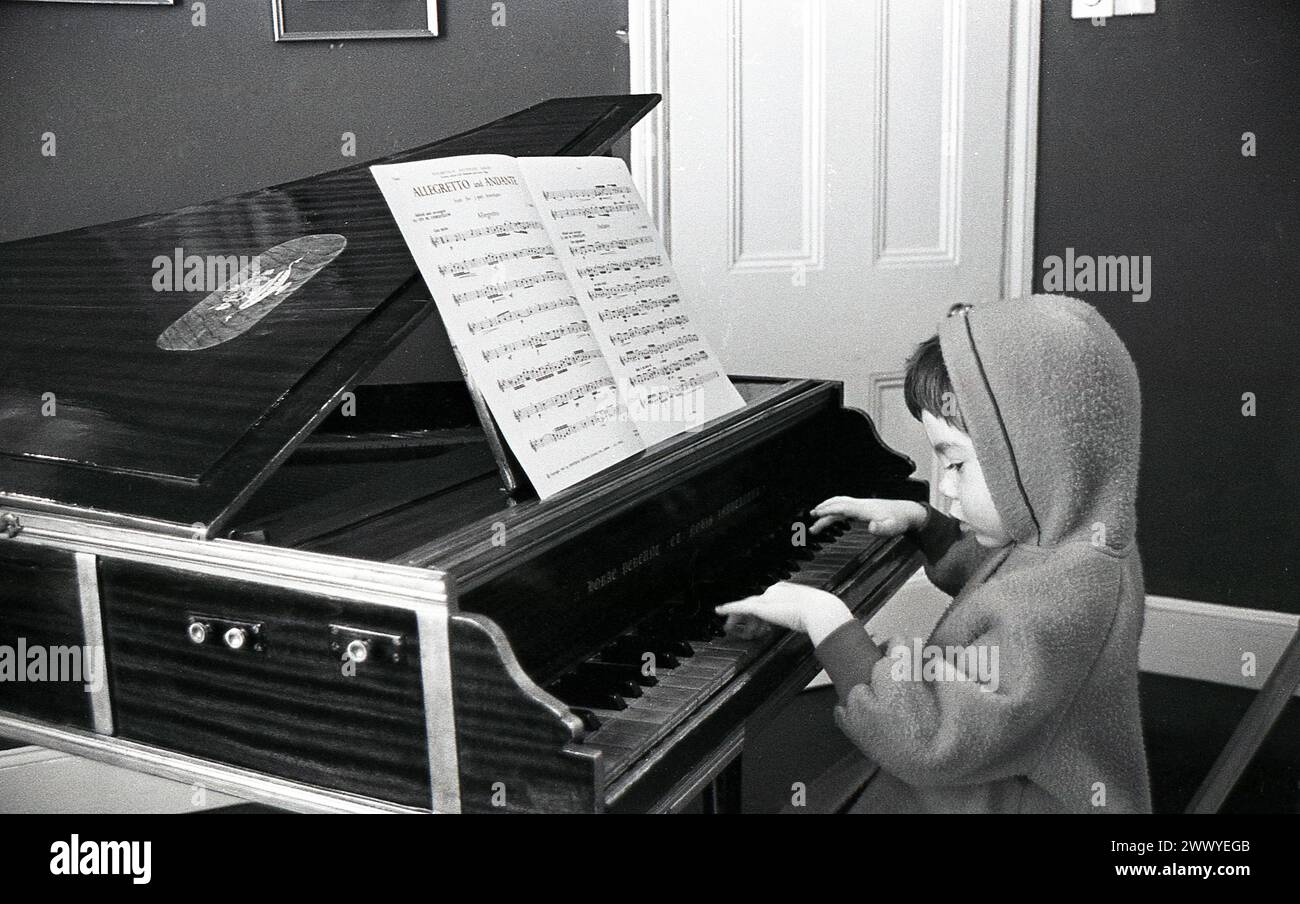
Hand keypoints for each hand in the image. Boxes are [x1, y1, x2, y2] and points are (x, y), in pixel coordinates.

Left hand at [715, 582, 854, 645]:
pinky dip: (728, 609)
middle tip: (745, 630)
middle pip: (755, 604)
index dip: (763, 617)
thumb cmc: (822, 614)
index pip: (768, 602)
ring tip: (728, 628)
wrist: (820, 611)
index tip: (762, 628)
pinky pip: (739, 607)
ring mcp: (768, 598)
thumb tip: (818, 629)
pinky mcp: (761, 606)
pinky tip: (719, 611)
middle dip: (749, 619)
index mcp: (788, 591)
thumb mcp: (812, 616)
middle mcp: (775, 591)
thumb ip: (808, 620)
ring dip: (737, 619)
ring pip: (746, 607)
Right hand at [810, 496, 927, 536]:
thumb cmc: (899, 520)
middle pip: (838, 503)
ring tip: (817, 515)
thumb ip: (881, 529)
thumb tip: (872, 528)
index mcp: (863, 508)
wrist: (908, 513)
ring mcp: (862, 506)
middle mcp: (860, 505)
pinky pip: (846, 508)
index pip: (841, 507)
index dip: (828, 510)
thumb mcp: (892, 527)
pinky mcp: (864, 509)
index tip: (816, 514)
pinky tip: (834, 517)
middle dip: (823, 508)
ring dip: (828, 508)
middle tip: (811, 515)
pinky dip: (836, 511)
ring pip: (840, 504)